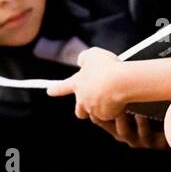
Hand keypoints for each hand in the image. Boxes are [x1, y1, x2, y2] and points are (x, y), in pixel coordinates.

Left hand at [46, 48, 166, 148]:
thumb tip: (80, 61)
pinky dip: (115, 111)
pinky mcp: (106, 116)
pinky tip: (121, 102)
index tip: (49, 91)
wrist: (120, 82)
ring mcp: (94, 110)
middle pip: (79, 111)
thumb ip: (84, 58)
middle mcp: (83, 99)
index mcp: (77, 84)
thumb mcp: (93, 54)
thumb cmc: (107, 68)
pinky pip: (110, 116)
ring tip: (114, 99)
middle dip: (83, 109)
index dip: (56, 89)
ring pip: (96, 114)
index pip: (63, 87)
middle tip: (92, 103)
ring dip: (102, 109)